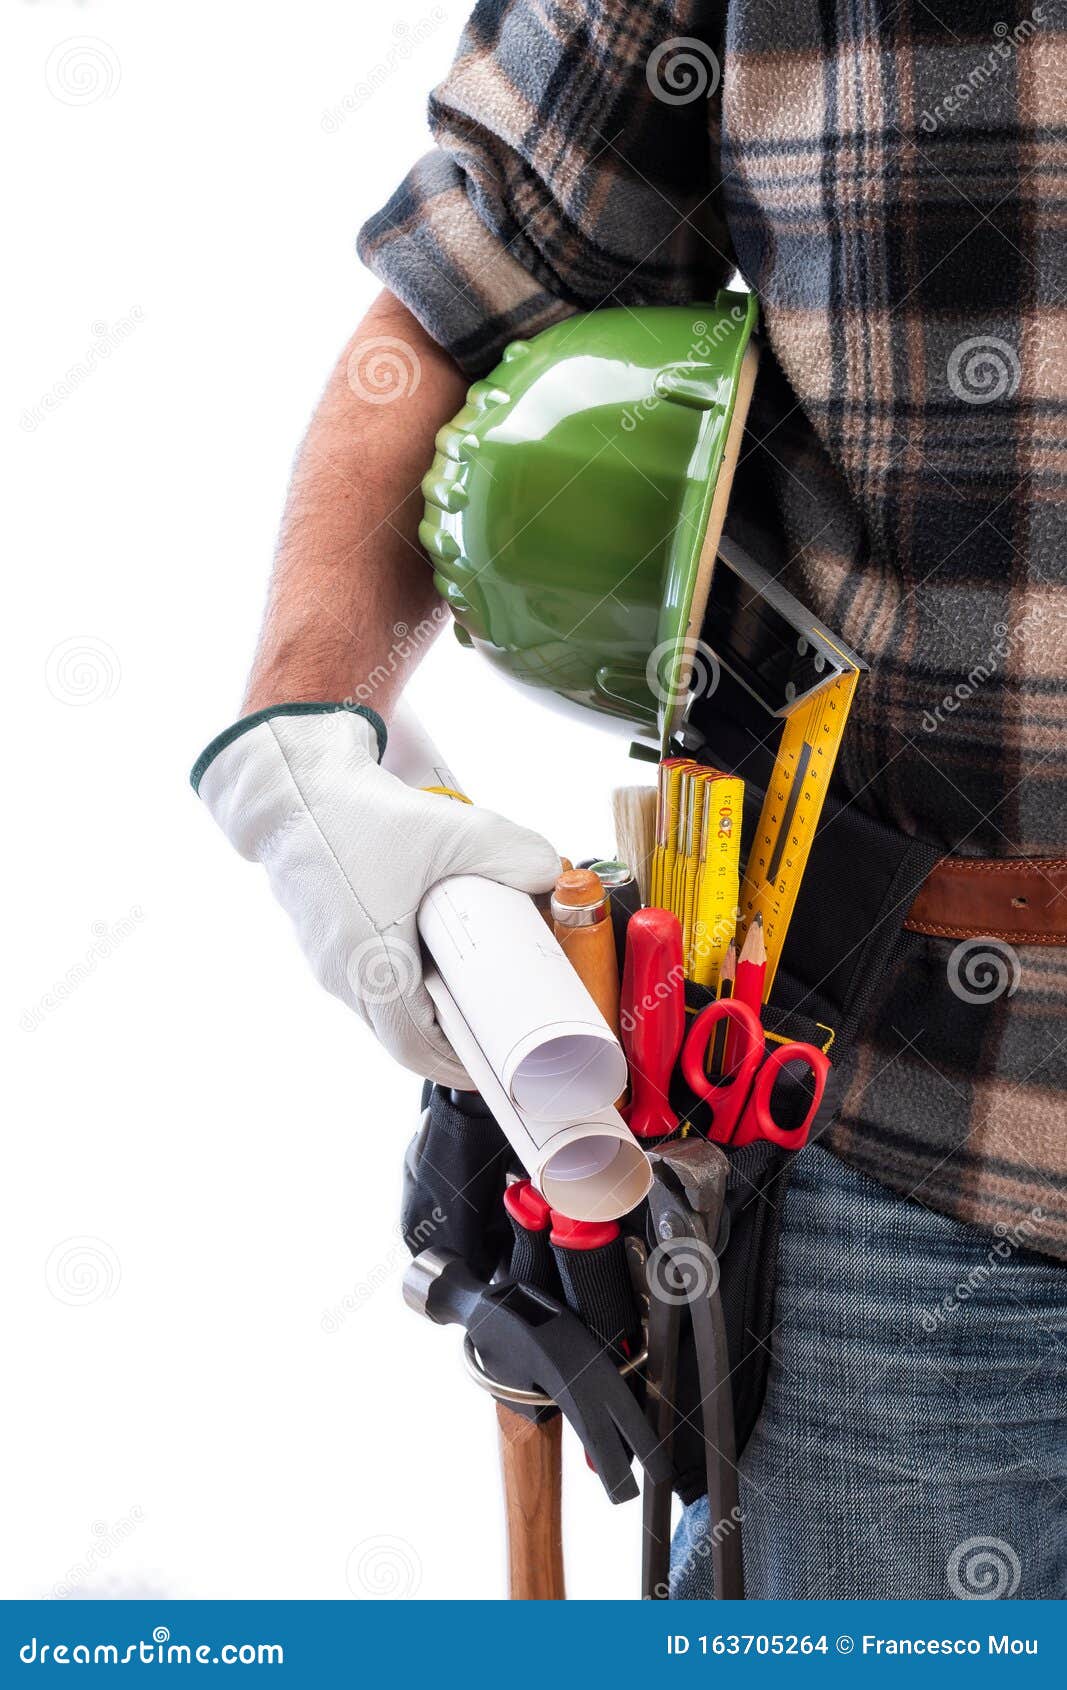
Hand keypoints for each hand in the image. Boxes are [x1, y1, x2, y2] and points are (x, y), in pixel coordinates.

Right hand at [193, 705, 560, 1084]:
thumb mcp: (450, 829)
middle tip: (497, 1035)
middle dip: (453, 1039)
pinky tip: (436, 957)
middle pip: (402, 1035)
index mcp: (369, 965)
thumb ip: (511, 852)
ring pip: (384, 1008)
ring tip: (474, 996)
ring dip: (429, 1009)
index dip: (460, 1065)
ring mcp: (327, 959)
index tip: (496, 1068)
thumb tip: (551, 874)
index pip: (415, 1048)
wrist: (289, 785)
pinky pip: (368, 980)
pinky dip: (405, 982)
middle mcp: (342, 974)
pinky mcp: (323, 938)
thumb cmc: (355, 814)